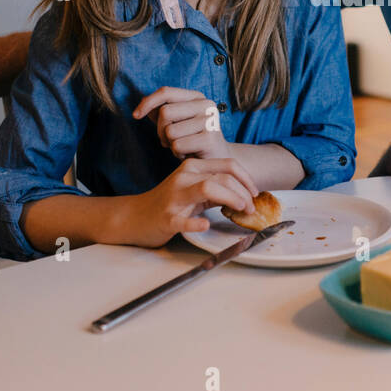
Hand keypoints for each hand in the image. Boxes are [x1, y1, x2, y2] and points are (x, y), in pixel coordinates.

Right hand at [112, 157, 256, 247]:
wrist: (134, 217)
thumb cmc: (169, 203)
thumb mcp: (194, 189)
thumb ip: (217, 187)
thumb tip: (246, 194)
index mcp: (192, 167)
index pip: (228, 165)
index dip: (247, 179)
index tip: (255, 193)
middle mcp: (184, 177)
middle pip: (223, 177)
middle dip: (244, 193)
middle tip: (251, 208)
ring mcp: (175, 196)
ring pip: (209, 188)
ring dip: (232, 199)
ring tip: (241, 211)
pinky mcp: (167, 217)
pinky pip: (183, 219)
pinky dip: (197, 223)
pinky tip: (206, 225)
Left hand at [134, 87, 230, 160]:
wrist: (218, 159)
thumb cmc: (192, 139)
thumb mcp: (176, 122)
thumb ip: (160, 111)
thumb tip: (143, 104)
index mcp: (197, 96)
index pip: (166, 92)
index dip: (147, 102)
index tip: (135, 115)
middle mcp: (206, 104)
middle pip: (165, 112)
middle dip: (160, 130)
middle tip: (170, 140)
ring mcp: (210, 121)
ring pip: (170, 131)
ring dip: (170, 143)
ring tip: (182, 146)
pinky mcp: (210, 139)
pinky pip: (177, 145)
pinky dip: (178, 153)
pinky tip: (189, 153)